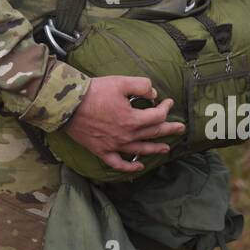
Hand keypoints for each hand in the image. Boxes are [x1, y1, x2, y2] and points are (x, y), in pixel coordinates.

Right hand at [61, 76, 185, 173]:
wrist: (68, 105)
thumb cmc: (94, 92)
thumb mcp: (120, 82)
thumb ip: (141, 86)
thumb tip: (154, 94)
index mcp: (133, 119)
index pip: (157, 116)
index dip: (166, 108)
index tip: (168, 101)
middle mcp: (127, 135)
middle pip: (153, 134)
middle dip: (169, 130)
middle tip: (180, 129)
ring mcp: (115, 146)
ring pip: (140, 150)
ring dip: (155, 149)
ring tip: (166, 149)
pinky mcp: (102, 151)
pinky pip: (118, 163)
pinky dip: (130, 167)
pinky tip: (139, 166)